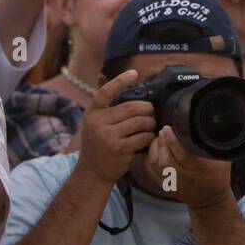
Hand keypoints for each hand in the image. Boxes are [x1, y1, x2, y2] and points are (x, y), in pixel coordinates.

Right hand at [78, 70, 158, 184]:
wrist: (92, 171)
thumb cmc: (98, 145)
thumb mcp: (94, 124)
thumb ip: (106, 109)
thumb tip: (121, 86)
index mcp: (92, 113)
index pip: (105, 92)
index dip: (120, 80)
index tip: (134, 73)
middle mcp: (98, 122)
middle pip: (131, 107)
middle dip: (147, 109)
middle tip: (152, 113)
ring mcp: (108, 136)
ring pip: (139, 122)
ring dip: (150, 123)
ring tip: (151, 126)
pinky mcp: (119, 149)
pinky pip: (142, 137)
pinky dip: (149, 136)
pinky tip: (149, 138)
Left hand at [146, 125, 232, 209]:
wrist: (210, 199)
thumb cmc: (218, 175)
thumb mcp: (224, 159)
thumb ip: (217, 144)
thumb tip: (212, 123)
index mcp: (203, 171)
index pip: (184, 156)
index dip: (173, 141)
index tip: (168, 128)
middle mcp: (187, 179)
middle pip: (166, 161)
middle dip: (161, 142)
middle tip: (163, 130)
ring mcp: (174, 184)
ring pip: (156, 166)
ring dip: (154, 149)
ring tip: (159, 138)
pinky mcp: (165, 186)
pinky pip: (151, 171)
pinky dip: (150, 157)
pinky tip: (155, 148)